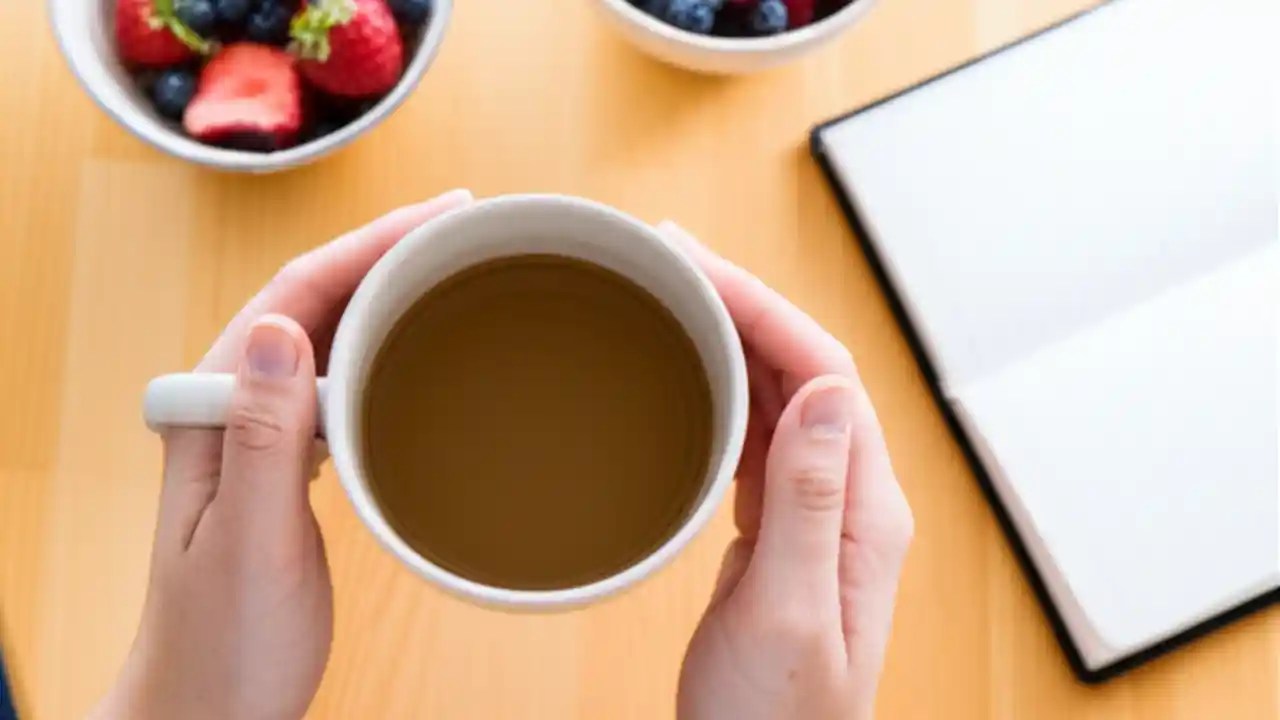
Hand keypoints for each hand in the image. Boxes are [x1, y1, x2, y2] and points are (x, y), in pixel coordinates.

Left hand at [94, 190, 473, 719]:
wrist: (210, 707)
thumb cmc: (221, 644)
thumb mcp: (248, 544)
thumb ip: (261, 439)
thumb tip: (279, 328)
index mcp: (212, 413)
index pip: (289, 298)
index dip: (364, 246)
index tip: (435, 217)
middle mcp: (233, 409)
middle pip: (313, 302)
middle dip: (386, 252)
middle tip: (465, 227)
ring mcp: (263, 434)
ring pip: (331, 336)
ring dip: (388, 294)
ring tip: (452, 267)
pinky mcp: (293, 462)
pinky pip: (342, 381)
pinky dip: (386, 349)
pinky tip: (419, 346)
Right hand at [664, 223, 913, 719]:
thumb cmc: (776, 719)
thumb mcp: (790, 611)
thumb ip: (811, 500)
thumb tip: (831, 388)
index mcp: (864, 509)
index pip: (824, 373)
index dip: (763, 307)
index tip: (698, 265)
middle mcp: (849, 499)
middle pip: (803, 370)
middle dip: (742, 303)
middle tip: (670, 258)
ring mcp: (816, 513)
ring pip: (779, 396)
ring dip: (732, 337)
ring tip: (676, 293)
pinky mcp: (779, 531)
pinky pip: (755, 437)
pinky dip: (723, 390)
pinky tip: (692, 372)